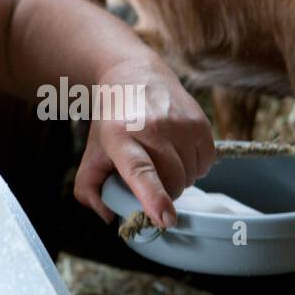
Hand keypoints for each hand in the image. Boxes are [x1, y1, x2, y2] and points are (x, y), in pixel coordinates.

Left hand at [72, 58, 215, 227]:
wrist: (134, 75)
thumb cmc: (113, 122)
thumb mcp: (92, 152)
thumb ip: (89, 189)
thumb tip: (109, 216)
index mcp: (120, 137)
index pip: (140, 171)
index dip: (154, 197)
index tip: (165, 219)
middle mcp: (152, 127)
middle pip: (172, 181)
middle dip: (165, 193)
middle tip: (153, 180)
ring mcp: (179, 123)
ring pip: (191, 176)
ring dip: (180, 179)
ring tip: (164, 162)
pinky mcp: (199, 121)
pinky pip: (206, 163)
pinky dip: (195, 167)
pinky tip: (180, 153)